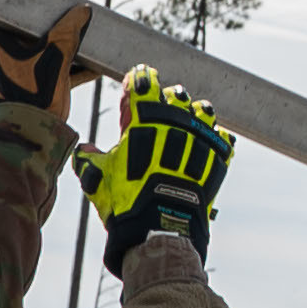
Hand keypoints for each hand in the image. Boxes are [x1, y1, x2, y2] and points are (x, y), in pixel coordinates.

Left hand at [0, 0, 90, 119]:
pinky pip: (59, 67)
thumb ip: (68, 31)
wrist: (36, 130)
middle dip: (57, 22)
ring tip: (88, 33)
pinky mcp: (38, 83)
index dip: (27, 1)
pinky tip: (94, 64)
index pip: (8, 12)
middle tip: (75, 9)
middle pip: (34, 29)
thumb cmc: (34, 91)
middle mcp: (6, 54)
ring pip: (48, 47)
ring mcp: (22, 70)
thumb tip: (83, 10)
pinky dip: (75, 65)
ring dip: (69, 43)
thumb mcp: (54, 54)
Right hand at [83, 84, 235, 272]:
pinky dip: (215, 138)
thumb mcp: (98, 180)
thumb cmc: (126, 202)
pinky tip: (209, 143)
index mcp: (143, 120)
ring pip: (203, 111)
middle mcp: (174, 122)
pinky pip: (222, 137)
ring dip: (194, 113)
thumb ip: (90, 160)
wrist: (161, 228)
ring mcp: (199, 137)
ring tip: (189, 119)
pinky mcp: (218, 156)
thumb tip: (84, 150)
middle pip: (175, 95)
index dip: (138, 79)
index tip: (137, 79)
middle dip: (167, 97)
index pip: (141, 83)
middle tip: (162, 104)